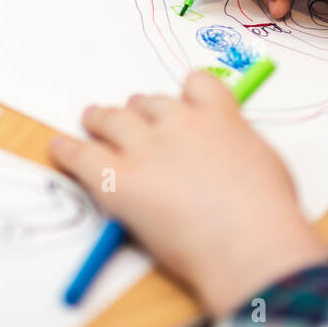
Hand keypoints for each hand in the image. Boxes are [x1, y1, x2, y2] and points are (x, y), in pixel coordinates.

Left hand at [49, 71, 327, 317]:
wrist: (247, 242)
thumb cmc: (268, 212)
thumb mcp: (264, 161)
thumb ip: (237, 144)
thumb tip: (225, 148)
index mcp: (217, 115)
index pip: (194, 83)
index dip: (184, 95)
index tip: (179, 104)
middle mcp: (177, 123)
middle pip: (147, 103)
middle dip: (139, 110)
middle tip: (130, 118)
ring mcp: (143, 149)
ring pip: (111, 119)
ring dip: (100, 118)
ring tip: (91, 119)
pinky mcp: (116, 179)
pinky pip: (81, 155)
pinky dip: (68, 151)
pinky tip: (59, 149)